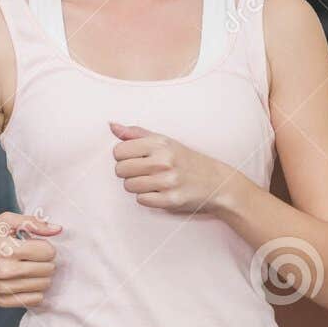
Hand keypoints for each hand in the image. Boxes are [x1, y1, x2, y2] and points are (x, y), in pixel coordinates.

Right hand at [0, 211, 60, 308]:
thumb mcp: (5, 221)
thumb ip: (33, 222)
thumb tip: (58, 229)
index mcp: (8, 249)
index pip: (48, 252)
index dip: (46, 247)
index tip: (36, 245)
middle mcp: (5, 270)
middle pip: (48, 270)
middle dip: (46, 262)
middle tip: (34, 257)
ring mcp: (2, 287)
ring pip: (43, 286)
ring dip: (42, 276)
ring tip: (31, 268)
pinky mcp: (1, 299)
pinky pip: (33, 300)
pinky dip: (36, 292)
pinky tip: (29, 282)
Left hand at [110, 121, 237, 212]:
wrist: (215, 182)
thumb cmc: (186, 160)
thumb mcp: (165, 141)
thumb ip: (137, 133)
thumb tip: (112, 126)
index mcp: (160, 143)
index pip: (119, 150)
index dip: (123, 156)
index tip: (136, 158)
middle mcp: (164, 161)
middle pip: (121, 169)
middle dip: (128, 172)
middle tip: (144, 171)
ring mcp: (168, 181)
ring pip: (129, 186)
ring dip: (137, 186)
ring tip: (153, 181)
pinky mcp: (171, 200)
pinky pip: (141, 200)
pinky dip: (148, 198)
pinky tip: (160, 192)